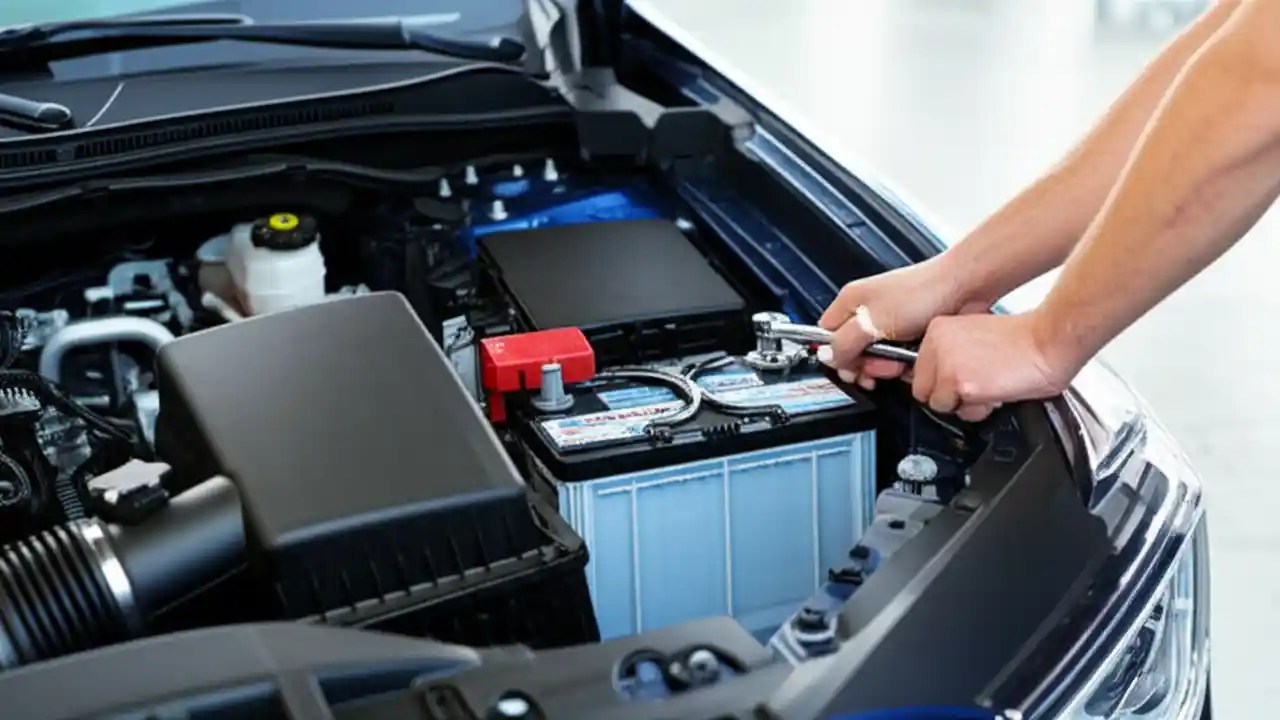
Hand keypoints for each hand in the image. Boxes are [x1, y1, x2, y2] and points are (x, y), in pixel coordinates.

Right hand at [818, 257, 988, 388]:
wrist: (963, 287)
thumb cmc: (922, 293)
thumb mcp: (874, 322)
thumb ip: (845, 342)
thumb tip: (827, 357)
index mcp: (851, 301)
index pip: (827, 335)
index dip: (837, 357)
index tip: (853, 369)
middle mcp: (867, 310)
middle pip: (852, 350)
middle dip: (867, 365)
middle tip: (882, 368)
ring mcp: (888, 321)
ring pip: (875, 356)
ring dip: (887, 366)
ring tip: (901, 364)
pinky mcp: (907, 331)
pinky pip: (896, 355)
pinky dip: (903, 362)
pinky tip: (911, 362)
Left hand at [911, 311, 1073, 421]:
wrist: (1048, 341)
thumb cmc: (1021, 339)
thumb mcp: (973, 333)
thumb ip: (950, 351)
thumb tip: (937, 375)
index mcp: (937, 329)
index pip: (919, 370)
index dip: (940, 381)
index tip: (958, 379)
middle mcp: (937, 346)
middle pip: (923, 390)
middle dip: (948, 395)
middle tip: (976, 385)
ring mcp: (947, 367)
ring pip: (940, 405)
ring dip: (965, 404)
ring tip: (989, 386)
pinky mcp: (962, 386)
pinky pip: (961, 413)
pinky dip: (979, 409)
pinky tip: (996, 392)